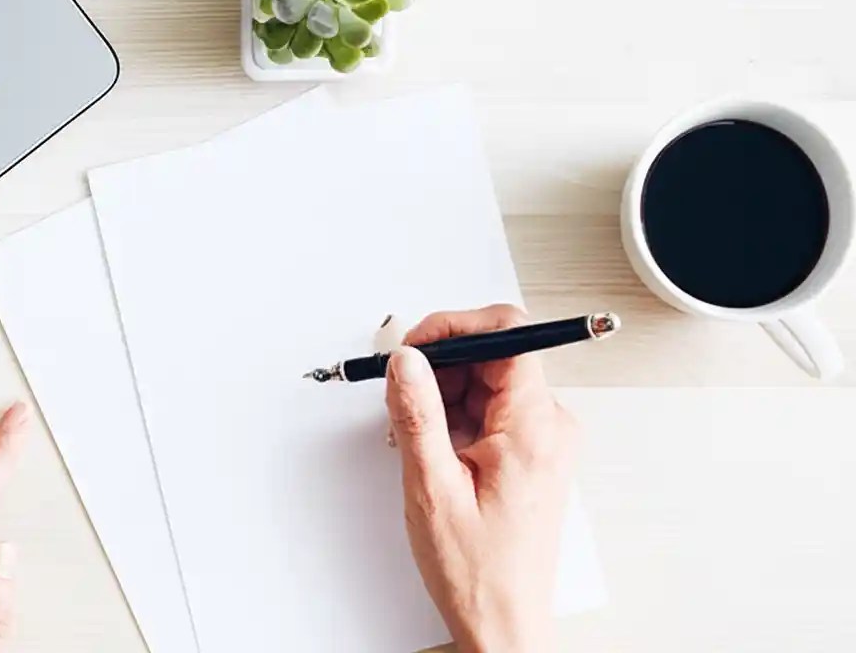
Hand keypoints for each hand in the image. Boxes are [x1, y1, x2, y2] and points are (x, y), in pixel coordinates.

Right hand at [385, 306, 578, 652]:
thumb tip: (406, 359)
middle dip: (440, 365)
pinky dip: (453, 417)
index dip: (455, 327)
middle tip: (399, 393)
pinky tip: (431, 448)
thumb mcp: (432, 486)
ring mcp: (543, 440)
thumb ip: (417, 413)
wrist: (505, 622)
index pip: (509, 335)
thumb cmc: (479, 572)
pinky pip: (488, 411)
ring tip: (413, 435)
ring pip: (487, 383)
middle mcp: (550, 426)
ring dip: (443, 394)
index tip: (415, 344)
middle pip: (494, 356)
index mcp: (536, 428)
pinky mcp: (530, 454)